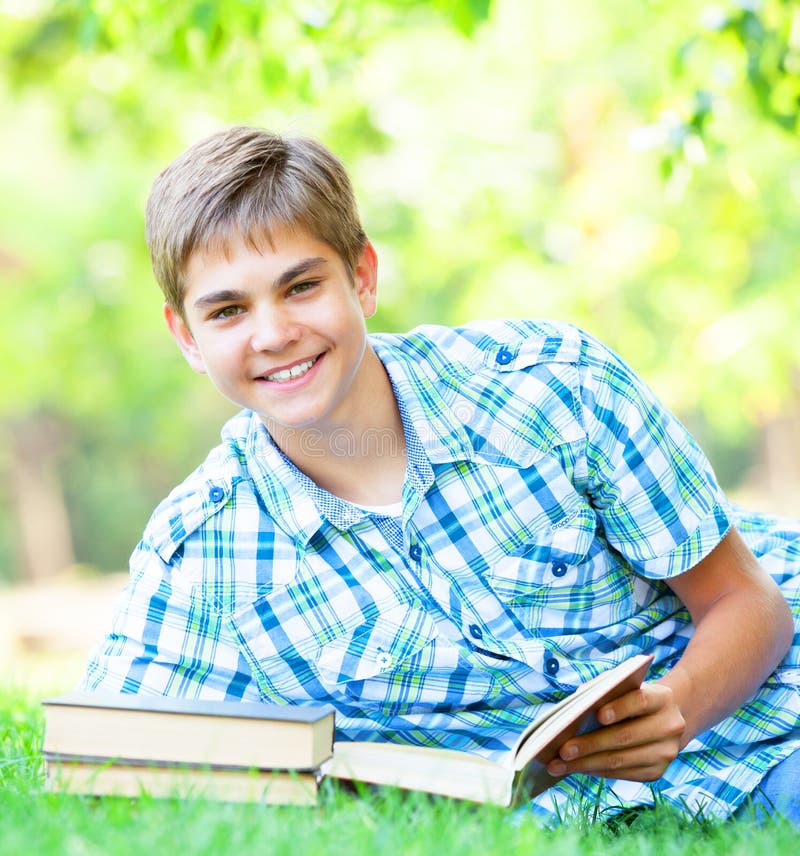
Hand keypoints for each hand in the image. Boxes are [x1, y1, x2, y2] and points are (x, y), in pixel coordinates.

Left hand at [546, 681, 685, 781]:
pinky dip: (597, 771)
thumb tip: (573, 708)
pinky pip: (623, 774)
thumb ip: (602, 689)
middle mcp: (670, 726)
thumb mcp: (622, 685)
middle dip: (590, 744)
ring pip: (621, 760)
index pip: (641, 701)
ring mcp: (666, 753)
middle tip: (563, 750)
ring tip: (561, 765)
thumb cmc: (630, 696)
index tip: (598, 715)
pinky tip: (578, 768)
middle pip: (626, 736)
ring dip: (587, 764)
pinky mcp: (657, 772)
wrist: (664, 718)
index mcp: (662, 698)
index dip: (619, 708)